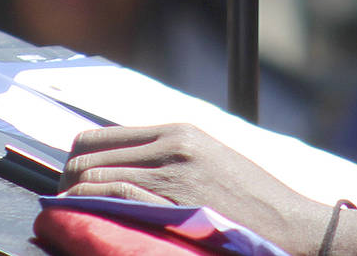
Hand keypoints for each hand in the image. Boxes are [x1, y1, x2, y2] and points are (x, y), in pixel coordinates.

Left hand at [62, 123, 329, 254]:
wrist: (291, 225)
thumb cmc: (252, 201)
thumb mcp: (209, 160)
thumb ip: (168, 157)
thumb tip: (122, 168)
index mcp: (178, 131)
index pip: (100, 136)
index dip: (77, 161)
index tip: (73, 183)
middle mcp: (170, 146)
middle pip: (87, 153)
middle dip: (67, 180)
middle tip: (65, 203)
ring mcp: (171, 175)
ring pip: (93, 175)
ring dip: (72, 197)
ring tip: (69, 216)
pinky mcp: (174, 204)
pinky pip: (112, 196)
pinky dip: (87, 205)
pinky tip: (82, 219)